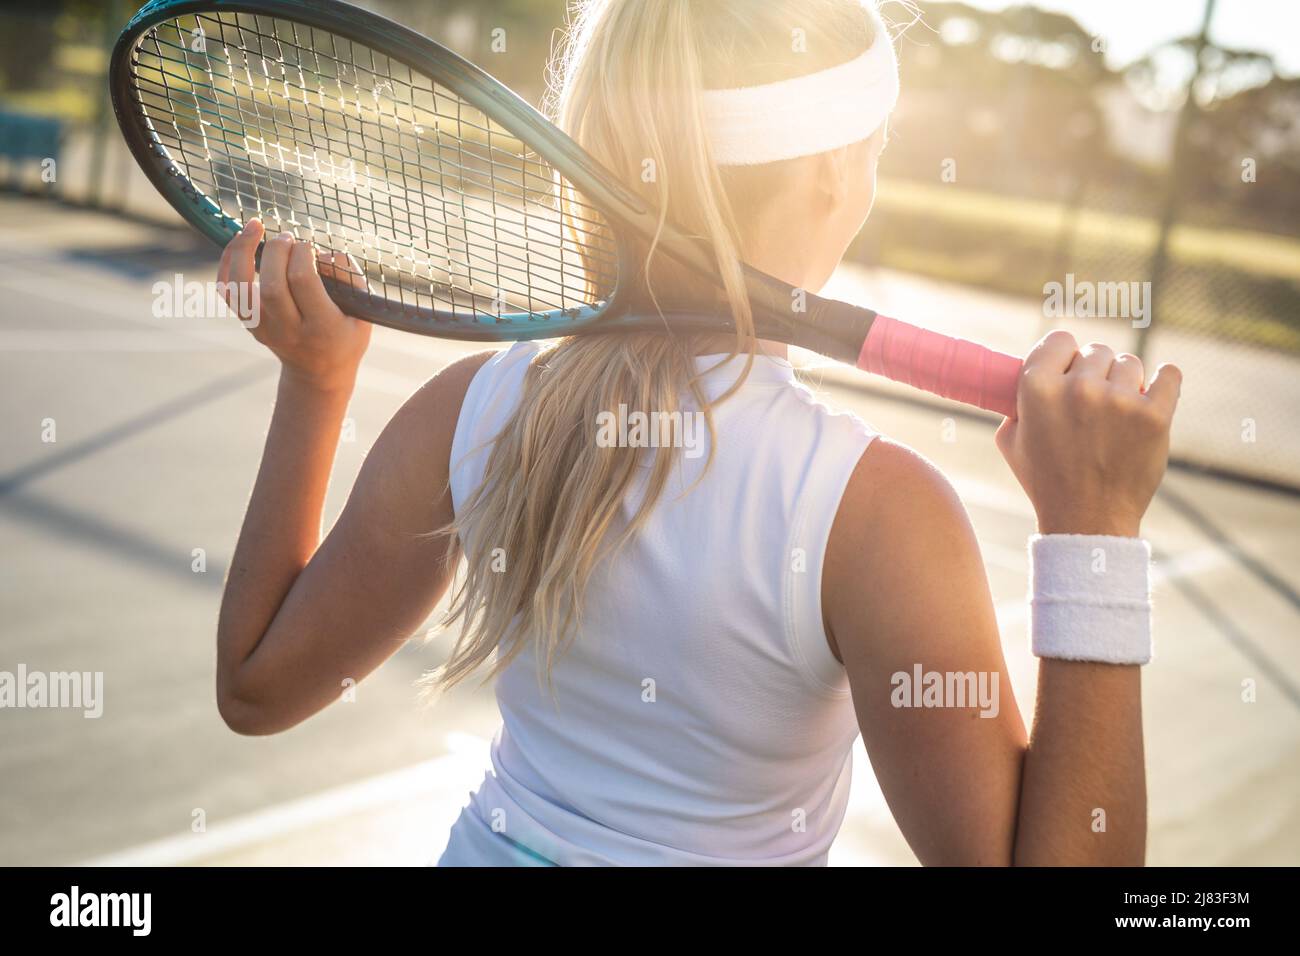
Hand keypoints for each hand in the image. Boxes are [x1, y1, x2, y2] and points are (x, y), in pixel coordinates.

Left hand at [218, 219, 371, 392]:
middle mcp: (289, 330)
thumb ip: (349, 278)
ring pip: (241, 287)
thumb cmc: (345, 335)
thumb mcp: (363, 312)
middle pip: (271, 285)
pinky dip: (227, 263)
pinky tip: (239, 242)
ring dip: (243, 250)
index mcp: (322, 327)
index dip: (303, 254)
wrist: (318, 374)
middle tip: (288, 238)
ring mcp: (264, 328)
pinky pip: (228, 290)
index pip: (303, 282)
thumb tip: (320, 253)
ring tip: (255, 225)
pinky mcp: (248, 323)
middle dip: (277, 251)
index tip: (309, 247)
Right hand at [996, 330, 1181, 536]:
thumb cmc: (1046, 481)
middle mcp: (1077, 389)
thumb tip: (1031, 376)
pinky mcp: (1155, 416)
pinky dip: (1165, 381)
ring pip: (1130, 363)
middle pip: (1096, 351)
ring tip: (1119, 411)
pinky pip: (1169, 375)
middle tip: (1094, 401)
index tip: (1068, 370)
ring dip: (1125, 382)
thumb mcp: (1011, 441)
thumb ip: (1017, 403)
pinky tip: (1157, 390)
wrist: (1087, 520)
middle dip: (1095, 372)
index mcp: (1037, 390)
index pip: (1059, 339)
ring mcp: (1119, 401)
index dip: (1063, 355)